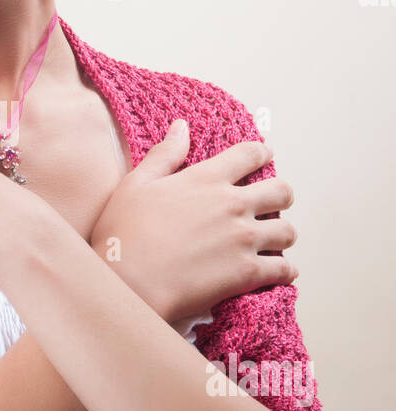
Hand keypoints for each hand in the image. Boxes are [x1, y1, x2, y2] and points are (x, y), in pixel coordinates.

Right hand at [89, 120, 298, 325]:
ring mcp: (244, 239)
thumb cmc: (124, 234)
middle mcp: (233, 204)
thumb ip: (164, 154)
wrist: (129, 283)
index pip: (250, 154)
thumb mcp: (136, 184)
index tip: (264, 156)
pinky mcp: (248, 273)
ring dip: (282, 234)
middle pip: (281, 191)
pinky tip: (281, 272)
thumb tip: (181, 126)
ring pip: (287, 231)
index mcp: (207, 179)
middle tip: (273, 203)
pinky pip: (284, 268)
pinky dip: (285, 270)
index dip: (261, 153)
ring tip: (274, 241)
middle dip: (280, 195)